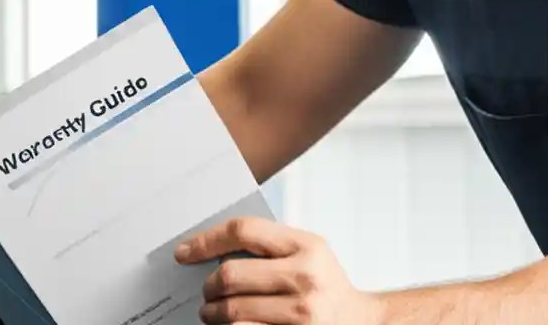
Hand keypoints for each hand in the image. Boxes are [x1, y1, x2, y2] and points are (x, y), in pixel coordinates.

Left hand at [175, 217, 384, 324]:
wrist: (362, 324)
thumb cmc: (326, 286)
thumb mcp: (309, 253)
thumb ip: (270, 247)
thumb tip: (211, 250)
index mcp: (306, 245)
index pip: (243, 231)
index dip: (206, 240)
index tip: (185, 252)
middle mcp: (306, 276)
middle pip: (230, 274)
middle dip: (208, 286)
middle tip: (206, 292)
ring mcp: (301, 312)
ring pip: (231, 310)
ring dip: (212, 313)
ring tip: (212, 313)